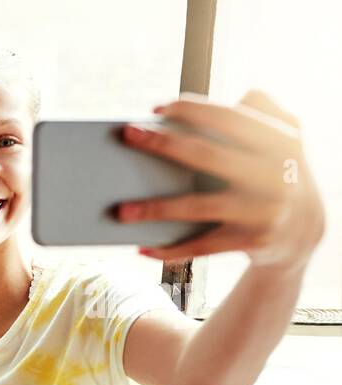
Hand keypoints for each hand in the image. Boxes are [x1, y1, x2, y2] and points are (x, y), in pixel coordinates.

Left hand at [115, 90, 325, 268]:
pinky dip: (171, 250)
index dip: (193, 110)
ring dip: (154, 209)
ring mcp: (263, 210)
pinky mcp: (252, 240)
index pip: (231, 118)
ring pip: (198, 207)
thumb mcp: (286, 140)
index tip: (155, 108)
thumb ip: (268, 112)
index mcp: (281, 142)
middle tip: (126, 135)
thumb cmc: (277, 175)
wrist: (305, 231)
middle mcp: (275, 174)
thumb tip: (245, 94)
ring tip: (119, 211)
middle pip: (207, 155)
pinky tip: (143, 250)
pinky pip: (202, 246)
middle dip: (163, 144)